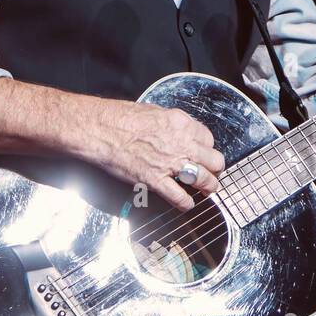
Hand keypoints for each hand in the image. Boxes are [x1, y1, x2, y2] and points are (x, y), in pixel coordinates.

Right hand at [89, 100, 224, 210]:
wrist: (101, 129)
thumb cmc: (120, 117)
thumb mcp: (153, 111)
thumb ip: (171, 123)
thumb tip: (177, 130)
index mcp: (181, 124)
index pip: (208, 139)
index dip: (207, 148)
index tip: (204, 154)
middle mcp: (182, 143)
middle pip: (214, 160)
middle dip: (215, 169)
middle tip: (211, 174)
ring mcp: (170, 163)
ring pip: (204, 180)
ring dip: (208, 187)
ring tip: (207, 191)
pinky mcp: (156, 180)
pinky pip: (180, 197)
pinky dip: (186, 204)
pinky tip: (186, 204)